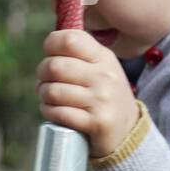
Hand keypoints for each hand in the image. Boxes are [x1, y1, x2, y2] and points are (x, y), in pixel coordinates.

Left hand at [36, 29, 139, 157]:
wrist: (127, 130)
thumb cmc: (103, 95)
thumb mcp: (99, 68)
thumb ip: (78, 54)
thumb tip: (48, 47)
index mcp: (104, 57)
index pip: (70, 40)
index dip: (51, 45)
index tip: (50, 56)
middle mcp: (105, 76)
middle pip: (55, 66)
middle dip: (42, 75)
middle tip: (45, 82)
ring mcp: (102, 100)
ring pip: (53, 91)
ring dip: (44, 96)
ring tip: (49, 98)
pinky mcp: (97, 123)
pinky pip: (58, 113)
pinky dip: (49, 112)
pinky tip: (53, 111)